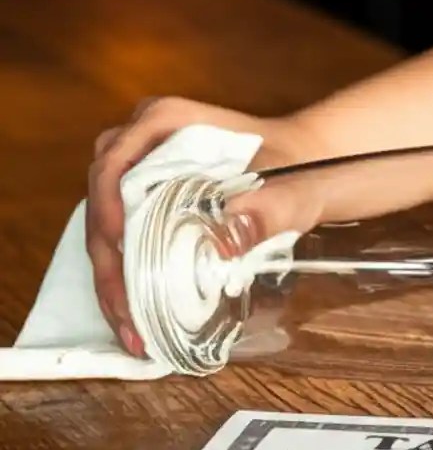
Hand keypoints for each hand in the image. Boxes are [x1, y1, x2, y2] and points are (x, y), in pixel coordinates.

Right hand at [87, 97, 314, 354]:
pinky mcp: (150, 198)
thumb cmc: (300, 167)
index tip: (118, 251)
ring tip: (131, 329)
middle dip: (109, 264)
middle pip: (104, 203)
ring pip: (108, 225)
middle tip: (126, 316)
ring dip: (114, 277)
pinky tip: (139, 315)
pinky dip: (130, 275)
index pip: (115, 164)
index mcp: (166, 121)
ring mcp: (142, 170)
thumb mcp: (292, 187)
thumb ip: (270, 209)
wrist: (311, 164)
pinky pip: (126, 237)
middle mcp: (143, 141)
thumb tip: (229, 241)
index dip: (107, 210)